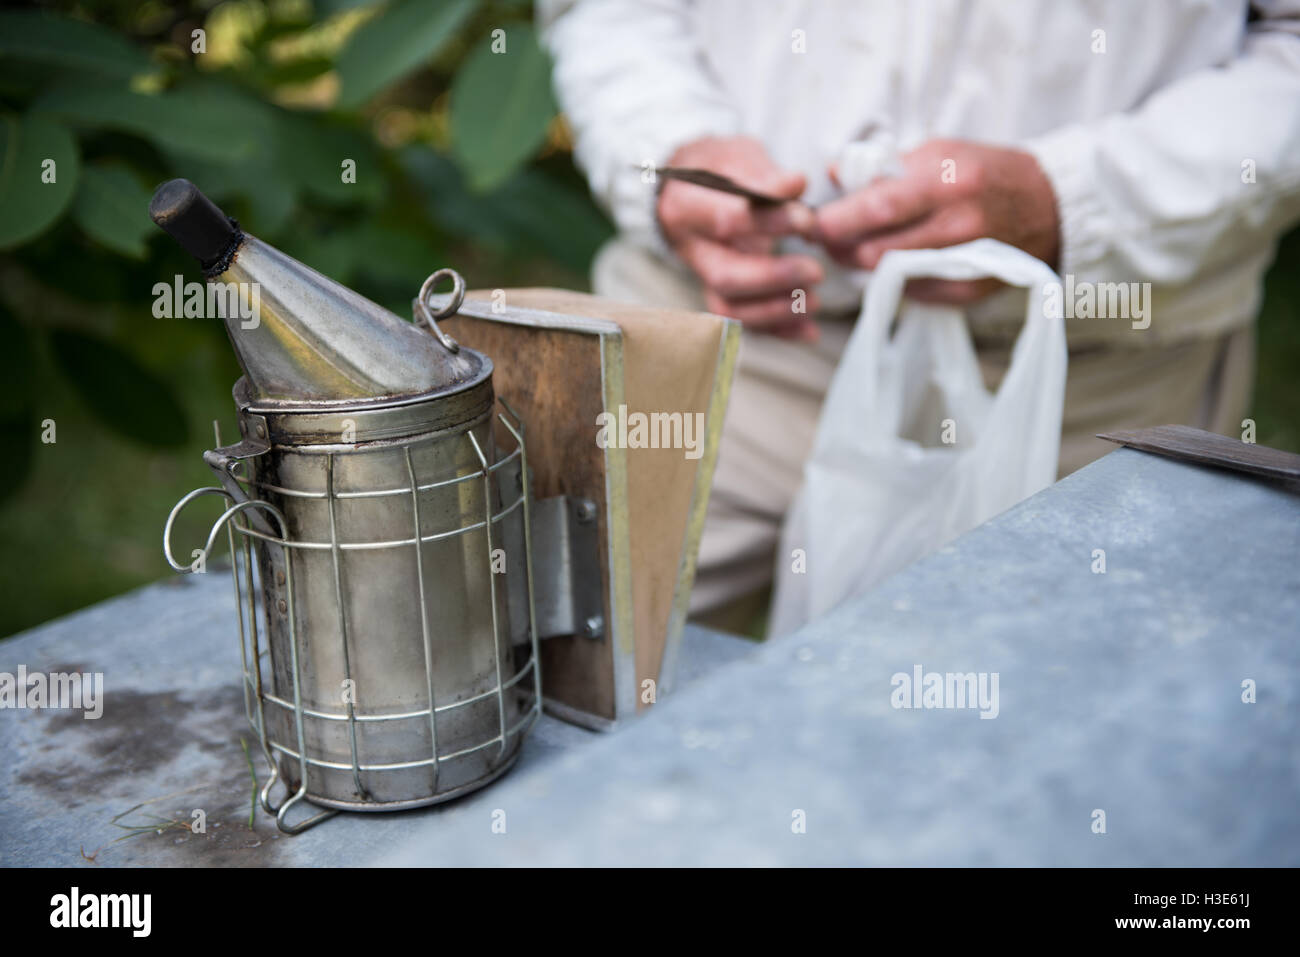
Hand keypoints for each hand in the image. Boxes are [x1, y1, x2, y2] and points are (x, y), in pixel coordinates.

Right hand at [658, 136, 822, 338]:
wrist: (690, 190)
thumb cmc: (719, 170)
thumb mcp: (737, 157)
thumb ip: (764, 175)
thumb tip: (796, 185)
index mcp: (687, 207)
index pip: (727, 221)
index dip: (770, 223)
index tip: (808, 220)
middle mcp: (690, 248)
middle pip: (726, 276)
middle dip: (774, 278)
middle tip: (816, 271)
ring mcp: (703, 275)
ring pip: (731, 308)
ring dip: (776, 311)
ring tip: (815, 301)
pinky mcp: (720, 293)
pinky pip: (744, 322)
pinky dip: (779, 330)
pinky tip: (809, 329)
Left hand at [814, 139, 1060, 304]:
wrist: (1048, 207)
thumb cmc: (984, 173)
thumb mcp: (939, 152)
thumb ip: (884, 166)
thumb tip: (833, 176)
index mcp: (947, 182)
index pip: (878, 207)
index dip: (838, 220)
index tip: (814, 222)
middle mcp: (957, 225)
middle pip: (876, 251)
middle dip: (841, 247)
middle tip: (827, 239)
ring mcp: (963, 263)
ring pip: (888, 276)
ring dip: (861, 266)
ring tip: (853, 248)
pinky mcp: (967, 292)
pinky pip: (911, 293)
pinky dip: (892, 280)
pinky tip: (890, 263)